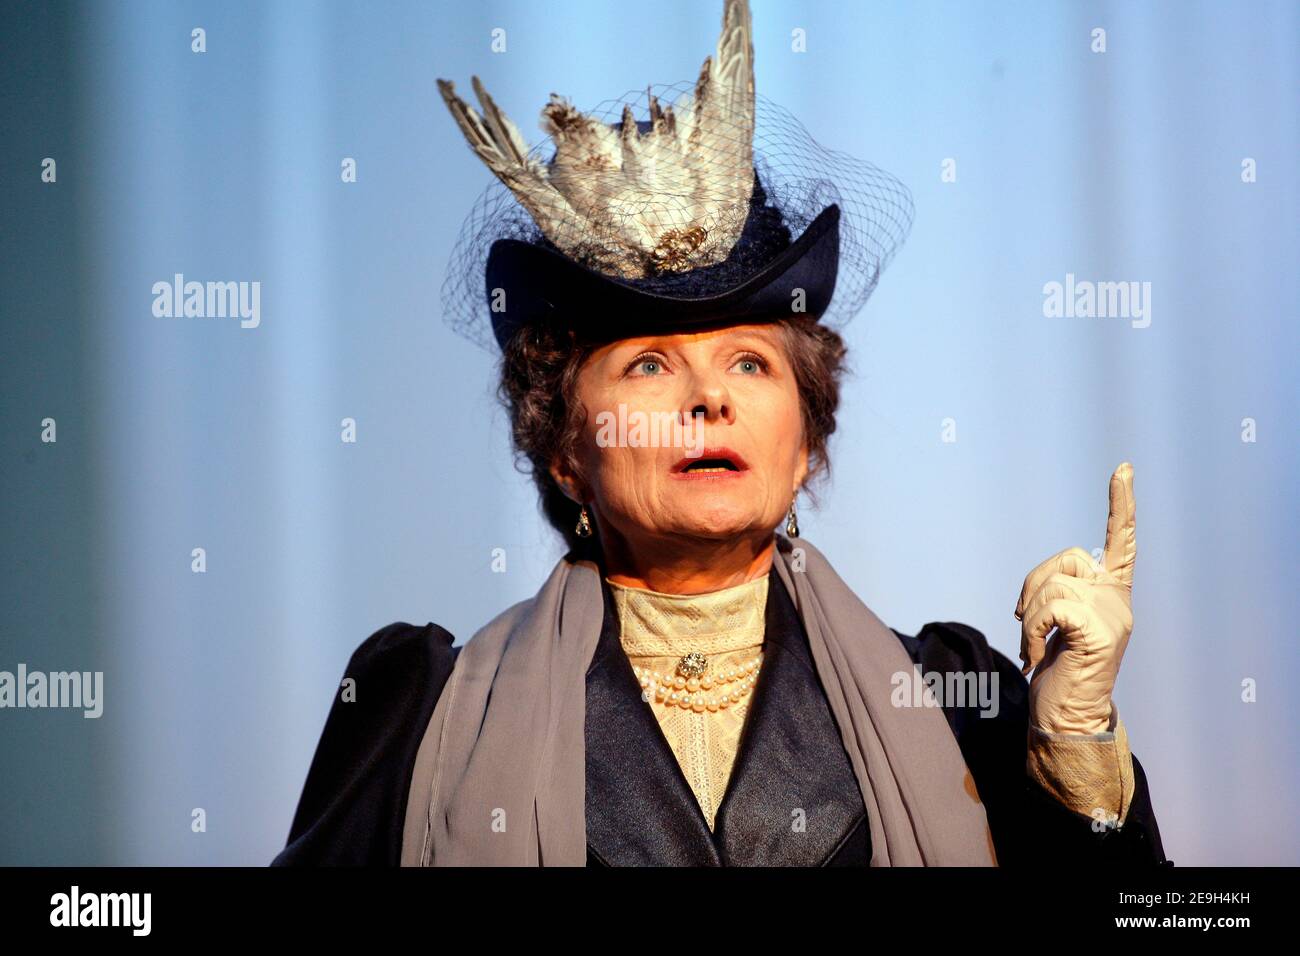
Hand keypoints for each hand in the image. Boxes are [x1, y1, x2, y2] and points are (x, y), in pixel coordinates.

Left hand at [1014, 462, 1135, 734]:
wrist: (1065, 717)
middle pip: (1064, 560)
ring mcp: (1113, 615)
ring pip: (1052, 585)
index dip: (1121, 505)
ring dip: (1029, 618)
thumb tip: (1042, 587)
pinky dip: (1033, 631)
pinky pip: (1051, 607)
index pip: (1121, 542)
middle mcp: (1118, 599)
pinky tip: (1039, 658)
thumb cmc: (1057, 671)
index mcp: (1110, 594)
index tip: (1123, 468)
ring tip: (1036, 649)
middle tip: (1027, 628)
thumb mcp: (1057, 624)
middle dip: (1032, 588)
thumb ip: (1059, 594)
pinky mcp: (1099, 630)